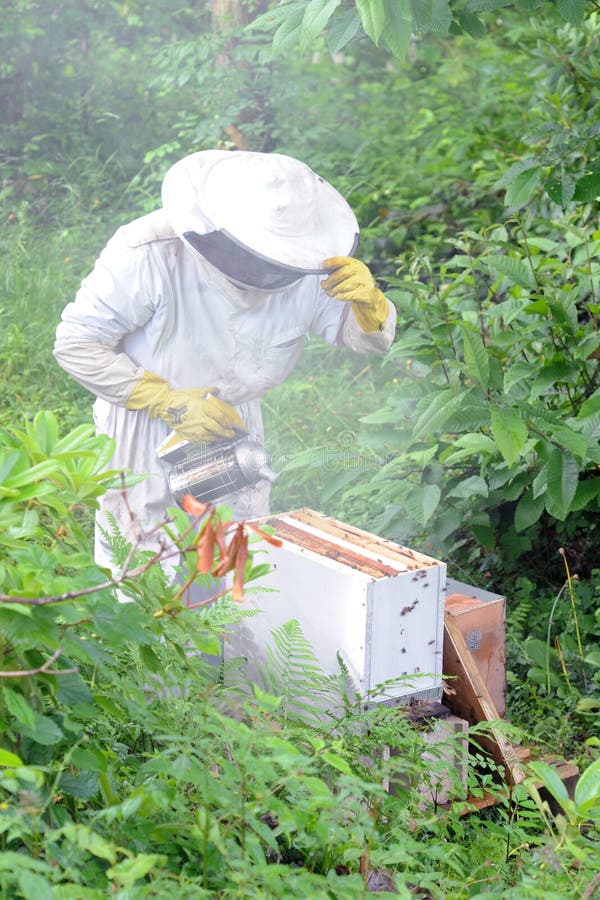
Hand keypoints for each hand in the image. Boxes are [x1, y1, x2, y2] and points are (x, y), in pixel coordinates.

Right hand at [126, 372, 246, 442]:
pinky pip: (201, 440)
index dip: (228, 421)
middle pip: (218, 428)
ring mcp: (195, 429)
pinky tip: (212, 440)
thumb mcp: (196, 392)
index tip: (231, 423)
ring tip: (223, 437)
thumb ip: (208, 391)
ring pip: (211, 436)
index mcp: (203, 408)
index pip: (220, 417)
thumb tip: (217, 389)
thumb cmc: (179, 398)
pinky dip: (208, 441)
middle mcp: (201, 419)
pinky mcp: (189, 435)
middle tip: (232, 434)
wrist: (164, 406)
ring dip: (219, 438)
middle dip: (227, 432)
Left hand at [321, 256, 387, 332]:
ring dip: (333, 290)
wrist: (371, 296)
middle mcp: (361, 270)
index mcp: (355, 263)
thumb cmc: (355, 284)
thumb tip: (323, 269)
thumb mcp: (349, 274)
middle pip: (341, 273)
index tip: (323, 265)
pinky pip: (350, 294)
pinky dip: (342, 296)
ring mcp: (365, 281)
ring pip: (344, 285)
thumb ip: (338, 271)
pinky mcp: (366, 292)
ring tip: (329, 293)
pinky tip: (338, 297)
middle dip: (330, 280)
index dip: (331, 262)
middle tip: (323, 285)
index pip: (342, 260)